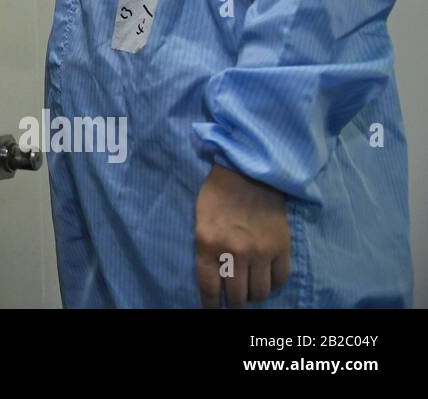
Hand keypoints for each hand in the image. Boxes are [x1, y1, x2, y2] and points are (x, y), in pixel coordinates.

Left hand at [195, 164, 290, 307]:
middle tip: (234, 301)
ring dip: (254, 295)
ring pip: (260, 293)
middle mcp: (234, 252)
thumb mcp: (200, 221)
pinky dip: (273, 283)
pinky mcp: (281, 247)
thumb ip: (205, 250)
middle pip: (236, 296)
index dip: (210, 305)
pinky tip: (267, 277)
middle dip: (234, 303)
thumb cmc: (218, 194)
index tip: (213, 310)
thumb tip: (212, 278)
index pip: (209, 288)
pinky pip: (280, 280)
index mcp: (208, 244)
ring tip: (251, 289)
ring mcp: (260, 251)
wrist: (248, 171)